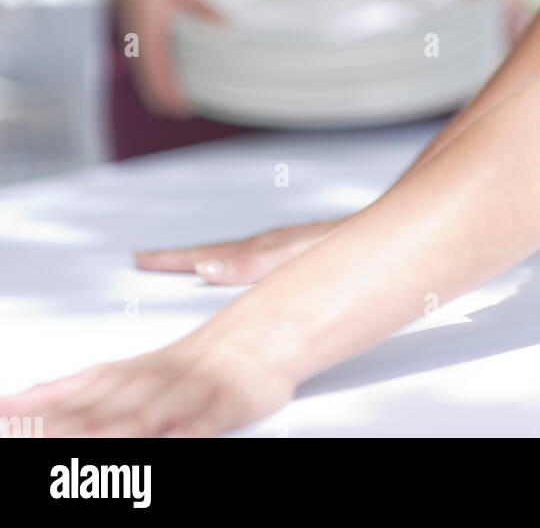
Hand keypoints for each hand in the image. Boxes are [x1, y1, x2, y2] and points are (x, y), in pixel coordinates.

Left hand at [0, 302, 301, 437]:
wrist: (264, 334)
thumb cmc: (201, 359)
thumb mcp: (136, 369)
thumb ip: (84, 387)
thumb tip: (22, 397)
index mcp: (130, 372)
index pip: (75, 391)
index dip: (40, 404)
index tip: (6, 411)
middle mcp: (152, 382)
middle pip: (98, 409)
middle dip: (59, 427)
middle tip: (25, 436)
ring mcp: (186, 395)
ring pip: (140, 419)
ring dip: (105, 436)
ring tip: (74, 452)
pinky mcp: (221, 407)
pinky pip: (195, 430)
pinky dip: (175, 442)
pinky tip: (159, 454)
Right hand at [112, 0, 223, 117]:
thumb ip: (203, 6)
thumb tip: (227, 24)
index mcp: (147, 38)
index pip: (156, 82)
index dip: (171, 100)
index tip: (191, 108)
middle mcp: (139, 48)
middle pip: (151, 92)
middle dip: (172, 103)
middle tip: (200, 104)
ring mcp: (138, 46)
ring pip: (150, 84)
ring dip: (168, 93)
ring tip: (197, 93)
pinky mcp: (140, 42)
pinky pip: (151, 71)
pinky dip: (164, 80)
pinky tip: (186, 75)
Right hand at [134, 216, 350, 284]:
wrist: (383, 228)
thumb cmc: (344, 245)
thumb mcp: (296, 256)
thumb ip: (255, 263)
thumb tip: (209, 269)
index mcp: (262, 249)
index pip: (208, 256)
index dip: (175, 261)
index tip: (142, 259)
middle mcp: (268, 245)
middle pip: (213, 252)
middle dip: (178, 258)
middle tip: (143, 258)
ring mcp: (281, 247)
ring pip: (231, 253)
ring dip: (202, 259)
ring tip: (175, 263)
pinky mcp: (296, 250)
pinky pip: (251, 256)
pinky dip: (229, 261)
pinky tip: (231, 268)